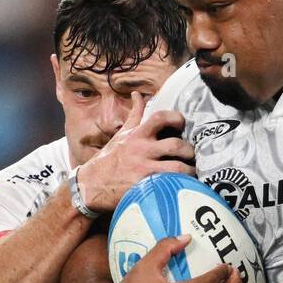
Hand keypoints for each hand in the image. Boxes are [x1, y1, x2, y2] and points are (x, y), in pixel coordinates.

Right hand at [78, 93, 195, 212]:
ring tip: (191, 173)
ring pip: (178, 167)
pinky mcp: (144, 187)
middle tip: (191, 156)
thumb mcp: (121, 135)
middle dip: (189, 151)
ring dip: (189, 170)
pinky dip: (180, 185)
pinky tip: (182, 186)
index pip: (160, 118)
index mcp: (137, 135)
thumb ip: (134, 115)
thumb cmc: (110, 158)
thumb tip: (137, 95)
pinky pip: (169, 185)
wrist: (91, 185)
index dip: (176, 118)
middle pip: (176, 145)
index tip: (182, 124)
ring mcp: (144, 169)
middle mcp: (141, 150)